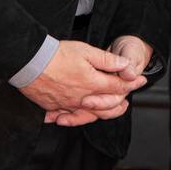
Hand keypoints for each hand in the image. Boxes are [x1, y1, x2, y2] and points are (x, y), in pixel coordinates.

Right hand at [21, 40, 145, 127]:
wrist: (30, 62)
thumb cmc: (57, 55)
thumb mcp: (86, 51)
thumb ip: (107, 60)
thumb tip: (126, 65)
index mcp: (92, 83)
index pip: (117, 86)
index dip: (131, 83)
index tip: (140, 81)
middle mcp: (82, 98)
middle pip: (106, 107)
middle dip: (119, 104)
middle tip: (126, 101)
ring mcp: (67, 105)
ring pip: (88, 116)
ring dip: (100, 114)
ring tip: (107, 111)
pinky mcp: (53, 107)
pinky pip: (67, 117)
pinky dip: (73, 119)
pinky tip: (74, 116)